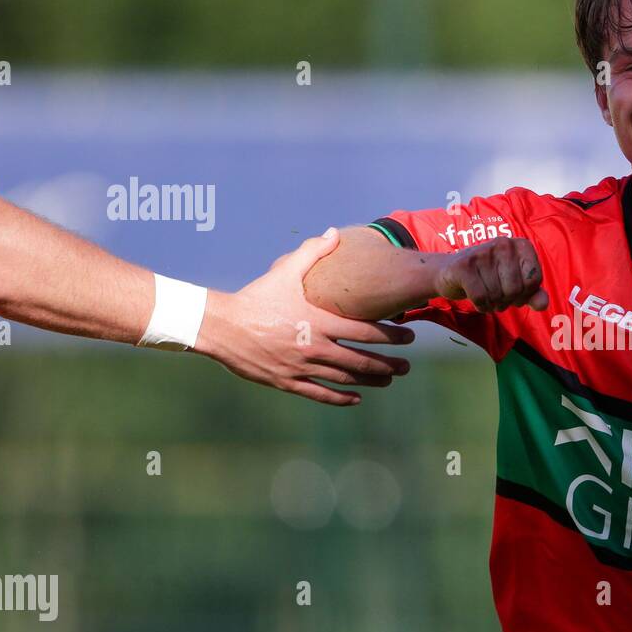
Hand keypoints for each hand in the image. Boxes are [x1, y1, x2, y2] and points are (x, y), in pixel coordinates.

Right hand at [196, 228, 414, 405]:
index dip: (392, 336)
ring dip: (371, 381)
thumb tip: (334, 233)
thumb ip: (313, 252)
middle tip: (407, 365)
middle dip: (389, 364)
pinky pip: (320, 393)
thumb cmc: (256, 297)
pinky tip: (356, 398)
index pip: (366, 332)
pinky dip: (340, 398)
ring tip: (389, 380)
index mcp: (319, 322)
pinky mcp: (287, 381)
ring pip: (345, 379)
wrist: (221, 326)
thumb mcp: (285, 272)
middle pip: (362, 361)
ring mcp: (302, 367)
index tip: (409, 337)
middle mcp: (315, 348)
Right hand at [434, 236, 548, 313]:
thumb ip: (532, 293)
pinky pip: (481, 297)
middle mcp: (503, 244)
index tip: (514, 292)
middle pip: (516, 289)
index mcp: (520, 245)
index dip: (525, 295)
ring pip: (497, 295)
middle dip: (507, 300)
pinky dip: (480, 305)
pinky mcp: (464, 266)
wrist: (450, 273)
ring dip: (492, 303)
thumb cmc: (488, 277)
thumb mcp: (514, 284)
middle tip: (496, 295)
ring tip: (485, 294)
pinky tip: (476, 299)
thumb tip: (543, 304)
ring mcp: (483, 253)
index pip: (534, 280)